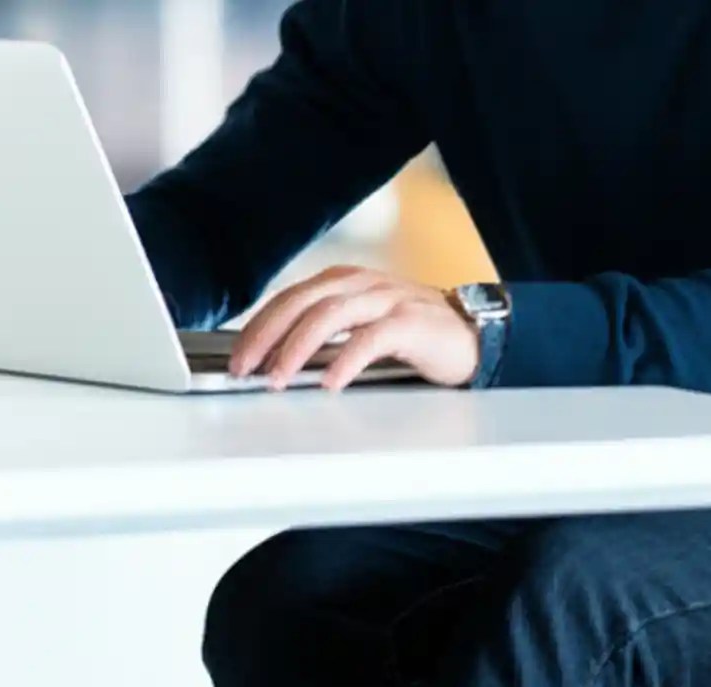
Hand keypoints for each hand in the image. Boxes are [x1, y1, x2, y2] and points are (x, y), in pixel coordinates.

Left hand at [229, 265, 478, 390]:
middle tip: (244, 367)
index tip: (237, 356)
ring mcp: (387, 300)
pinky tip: (329, 382)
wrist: (473, 334)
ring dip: (297, 348)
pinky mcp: (411, 323)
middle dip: (266, 335)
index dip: (259, 325)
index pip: (289, 298)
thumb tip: (275, 359)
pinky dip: (346, 360)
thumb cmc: (413, 334)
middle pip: (301, 302)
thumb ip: (325, 332)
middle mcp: (362, 283)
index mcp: (344, 280)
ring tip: (278, 377)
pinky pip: (371, 339)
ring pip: (329, 315)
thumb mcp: (361, 324)